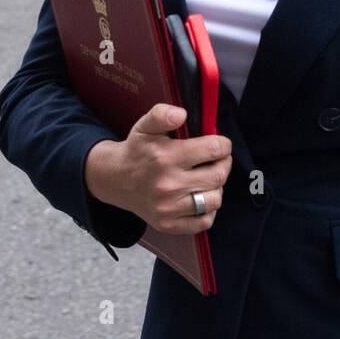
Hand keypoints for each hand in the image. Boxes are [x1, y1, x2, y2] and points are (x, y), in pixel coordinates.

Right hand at [85, 103, 232, 234]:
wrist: (115, 180)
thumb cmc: (137, 151)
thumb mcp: (145, 126)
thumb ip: (162, 114)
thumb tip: (181, 114)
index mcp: (165, 157)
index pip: (213, 150)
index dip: (223, 145)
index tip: (220, 144)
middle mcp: (168, 184)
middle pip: (218, 176)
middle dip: (224, 164)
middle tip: (218, 160)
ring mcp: (168, 208)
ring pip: (214, 200)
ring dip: (217, 187)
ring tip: (207, 178)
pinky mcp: (168, 224)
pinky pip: (204, 222)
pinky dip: (208, 210)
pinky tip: (200, 197)